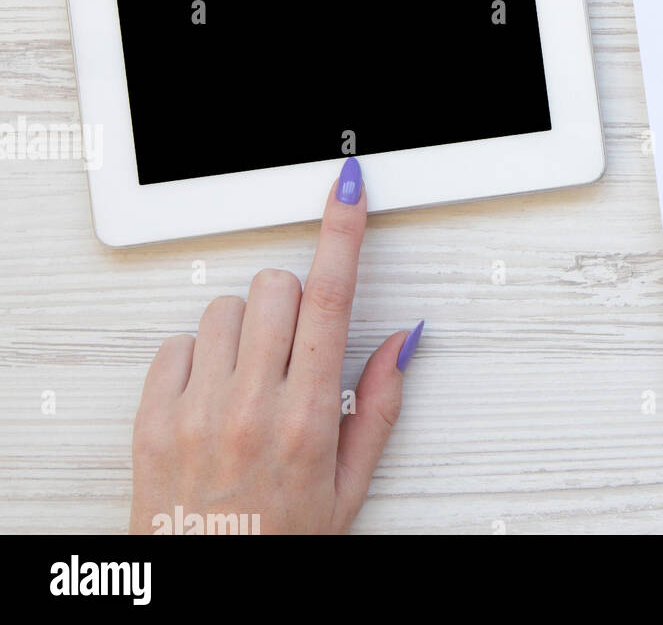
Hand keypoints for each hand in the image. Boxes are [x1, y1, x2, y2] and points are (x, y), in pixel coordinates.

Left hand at [129, 158, 421, 533]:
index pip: (332, 298)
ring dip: (244, 328)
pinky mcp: (152, 421)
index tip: (348, 189)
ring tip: (249, 377)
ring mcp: (196, 412)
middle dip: (292, 297)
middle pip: (276, 286)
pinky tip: (212, 393)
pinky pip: (177, 343)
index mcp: (308, 418)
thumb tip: (400, 342)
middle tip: (293, 343)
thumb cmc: (280, 543)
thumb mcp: (350, 486)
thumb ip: (379, 405)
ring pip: (225, 308)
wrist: (208, 595)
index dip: (343, 232)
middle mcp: (251, 407)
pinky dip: (197, 357)